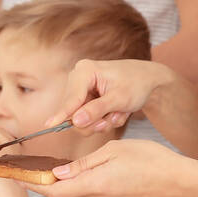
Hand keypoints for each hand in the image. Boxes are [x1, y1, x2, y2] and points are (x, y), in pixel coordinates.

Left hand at [27, 138, 189, 196]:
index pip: (53, 189)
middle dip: (42, 182)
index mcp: (95, 185)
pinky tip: (76, 172)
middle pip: (62, 192)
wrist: (180, 182)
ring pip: (77, 192)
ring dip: (61, 182)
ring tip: (45, 169)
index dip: (30, 184)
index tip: (12, 176)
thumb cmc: (150, 160)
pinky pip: (91, 192)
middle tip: (24, 170)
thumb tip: (58, 172)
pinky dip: (78, 183)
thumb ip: (84, 164)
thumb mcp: (114, 152)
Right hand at [42, 59, 166, 134]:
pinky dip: (103, 119)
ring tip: (117, 113)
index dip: (62, 114)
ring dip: (101, 122)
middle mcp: (78, 79)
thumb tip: (75, 121)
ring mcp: (81, 90)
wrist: (148, 80)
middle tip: (112, 119)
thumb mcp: (120, 98)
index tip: (49, 125)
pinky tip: (115, 112)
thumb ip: (96, 110)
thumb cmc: (136, 83)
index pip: (71, 98)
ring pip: (80, 118)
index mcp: (85, 71)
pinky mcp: (86, 99)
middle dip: (94, 121)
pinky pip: (87, 118)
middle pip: (73, 111)